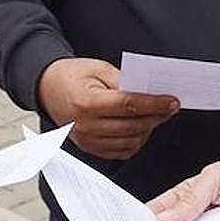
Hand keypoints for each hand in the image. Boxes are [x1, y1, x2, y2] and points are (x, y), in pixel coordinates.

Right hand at [36, 57, 178, 158]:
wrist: (47, 88)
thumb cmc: (72, 76)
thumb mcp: (98, 68)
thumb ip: (124, 80)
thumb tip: (150, 92)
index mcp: (86, 102)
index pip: (128, 105)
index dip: (154, 104)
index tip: (172, 101)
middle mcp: (84, 125)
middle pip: (132, 126)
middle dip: (156, 117)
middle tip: (169, 107)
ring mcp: (86, 140)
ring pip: (130, 142)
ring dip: (148, 130)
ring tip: (155, 116)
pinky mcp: (89, 148)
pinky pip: (121, 151)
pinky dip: (135, 142)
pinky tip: (140, 128)